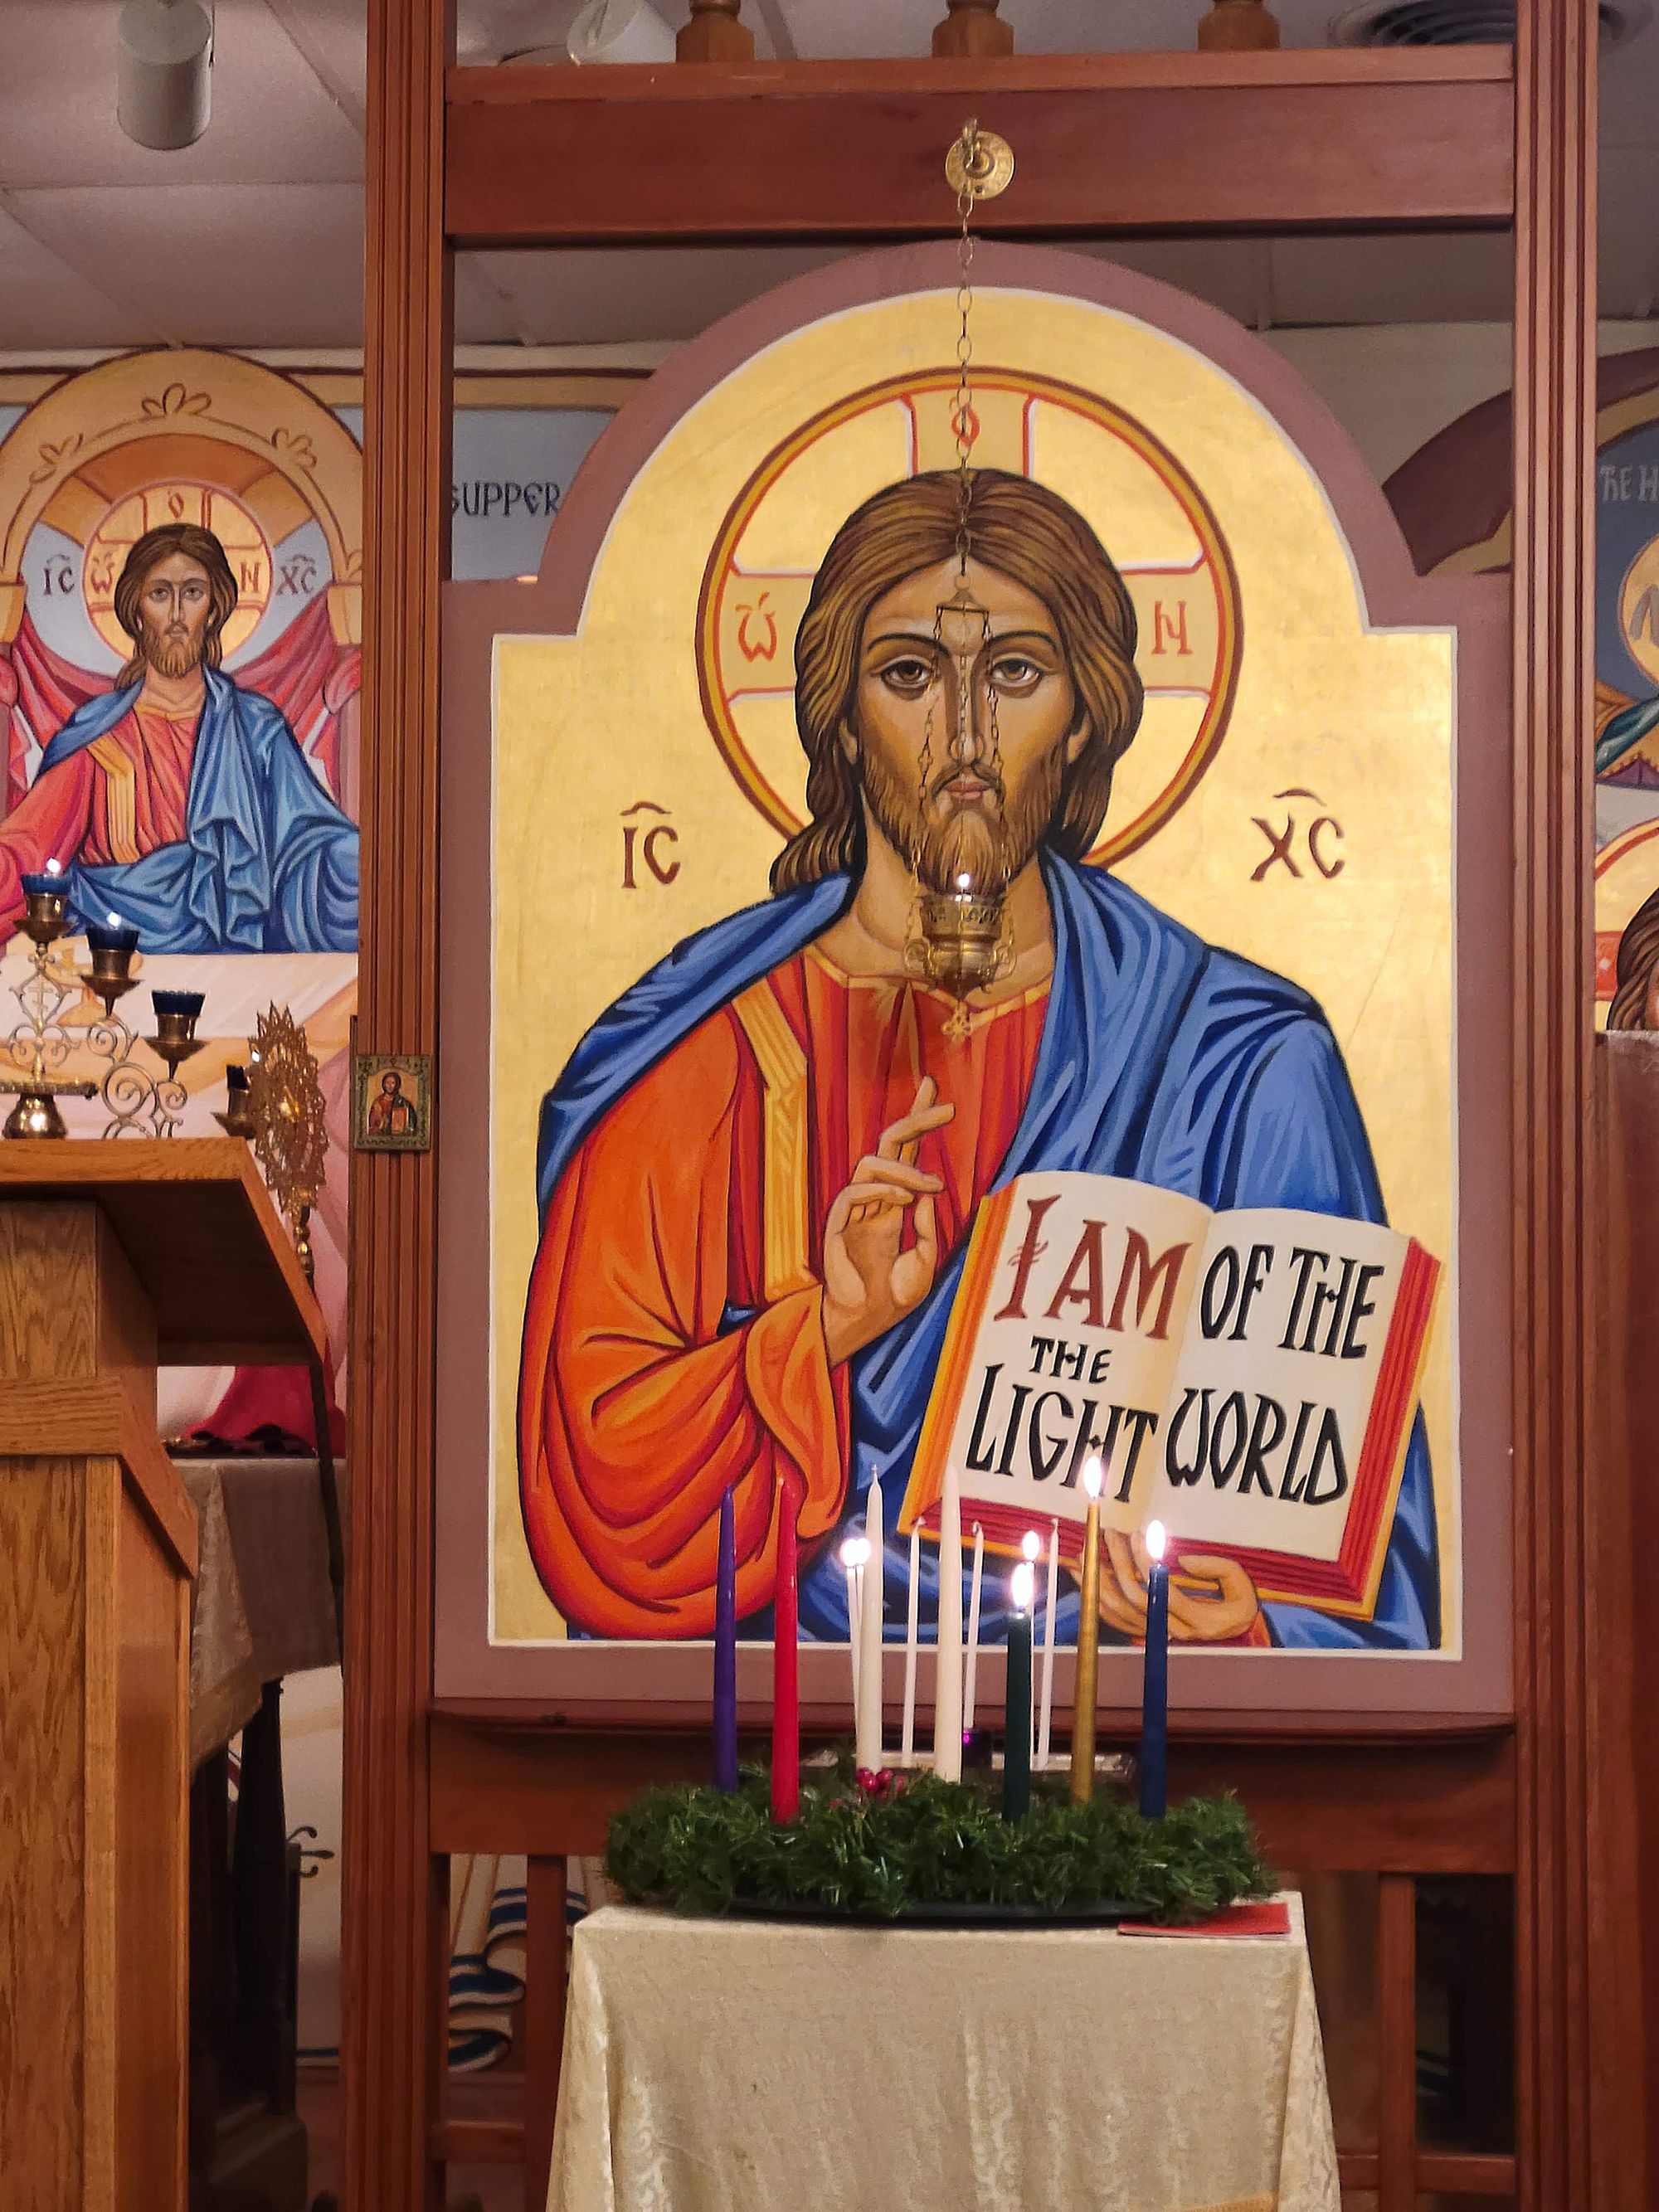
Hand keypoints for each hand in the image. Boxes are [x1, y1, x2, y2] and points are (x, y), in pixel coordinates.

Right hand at [821, 1076, 954, 1365]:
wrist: (867, 1323)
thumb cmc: (893, 1298)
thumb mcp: (924, 1263)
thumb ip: (927, 1229)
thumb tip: (928, 1193)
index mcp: (893, 1204)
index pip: (905, 1152)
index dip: (917, 1119)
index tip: (932, 1087)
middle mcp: (873, 1200)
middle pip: (888, 1145)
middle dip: (915, 1120)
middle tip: (946, 1106)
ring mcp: (854, 1211)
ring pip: (871, 1165)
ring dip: (904, 1169)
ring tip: (933, 1185)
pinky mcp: (837, 1225)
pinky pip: (853, 1193)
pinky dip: (880, 1190)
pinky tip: (904, 1200)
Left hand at [1098, 1531, 1262, 1643]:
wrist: (1236, 1628)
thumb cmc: (1238, 1599)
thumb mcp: (1238, 1579)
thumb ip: (1213, 1567)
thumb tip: (1180, 1560)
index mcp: (1199, 1619)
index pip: (1164, 1591)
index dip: (1147, 1563)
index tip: (1139, 1535)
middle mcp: (1175, 1630)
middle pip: (1137, 1599)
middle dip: (1120, 1564)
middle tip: (1110, 1534)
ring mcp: (1159, 1634)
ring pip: (1121, 1612)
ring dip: (1100, 1583)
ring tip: (1085, 1556)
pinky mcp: (1148, 1632)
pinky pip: (1117, 1621)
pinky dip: (1098, 1601)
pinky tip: (1085, 1582)